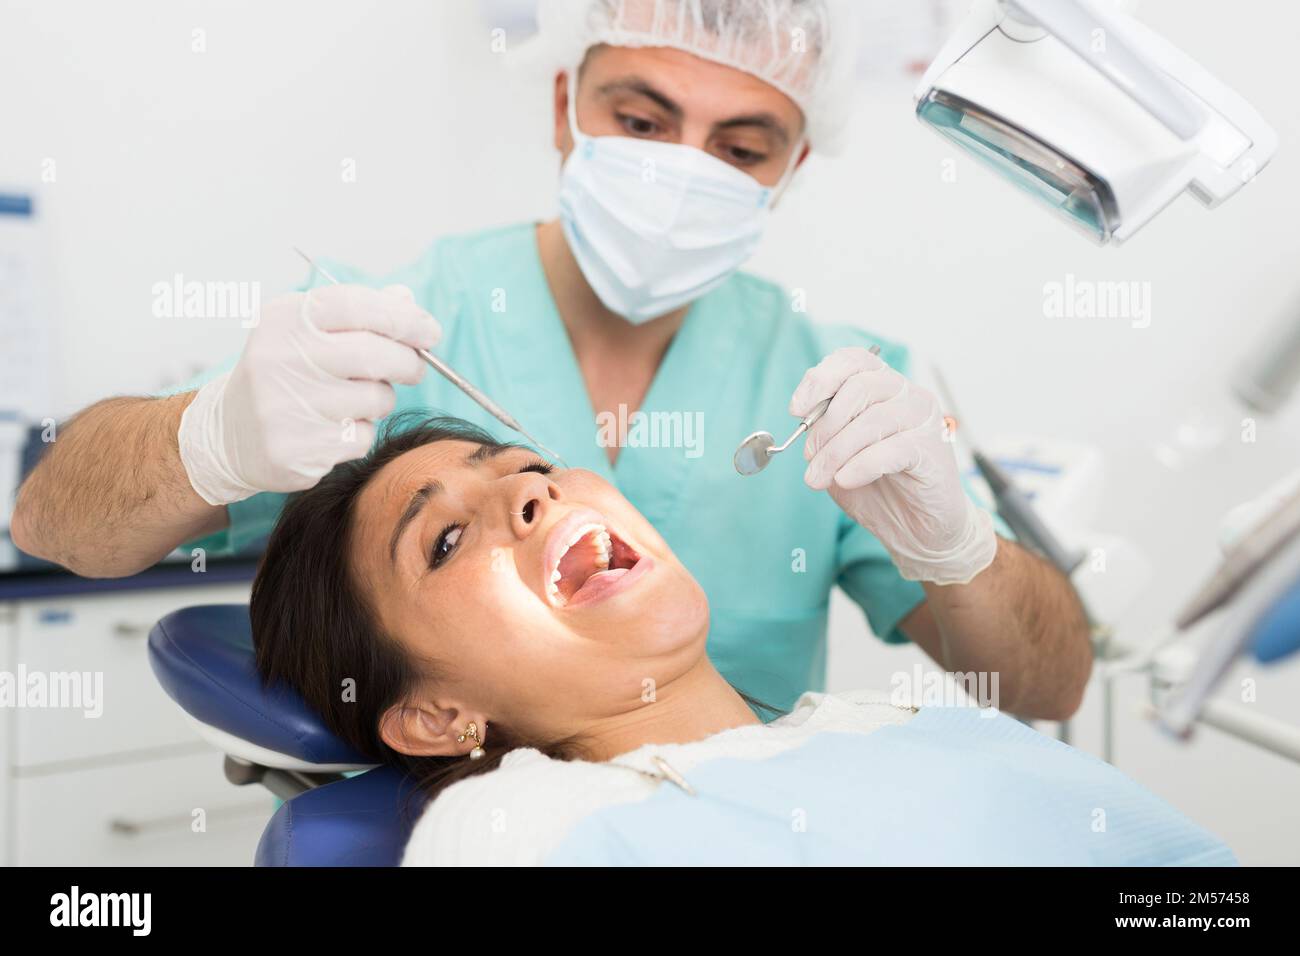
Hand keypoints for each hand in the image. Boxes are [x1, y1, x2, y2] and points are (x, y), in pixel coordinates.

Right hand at [178, 284, 439, 504]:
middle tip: (414, 367)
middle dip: (408, 362)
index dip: (404, 318)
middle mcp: (280, 359)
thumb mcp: (308, 331)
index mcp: (284, 319)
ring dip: (380, 401)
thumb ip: (359, 313)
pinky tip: (330, 429)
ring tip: (351, 400)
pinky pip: (362, 437)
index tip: (430, 332)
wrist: (230, 433)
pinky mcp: (296, 450)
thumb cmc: (285, 372)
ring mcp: (286, 407)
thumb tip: (408, 302)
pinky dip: (360, 433)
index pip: (357, 305)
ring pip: (376, 400)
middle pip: (375, 355)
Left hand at [790, 346, 995, 584]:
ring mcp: (923, 420)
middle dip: (824, 426)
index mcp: (883, 387)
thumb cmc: (879, 489)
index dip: (820, 379)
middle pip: (859, 387)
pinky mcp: (932, 449)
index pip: (853, 360)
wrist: (916, 531)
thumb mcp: (839, 456)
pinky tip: (846, 479)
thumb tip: (804, 419)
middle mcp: (907, 395)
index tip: (796, 409)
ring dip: (836, 452)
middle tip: (809, 457)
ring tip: (819, 478)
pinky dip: (860, 465)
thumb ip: (825, 433)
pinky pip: (891, 448)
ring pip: (872, 419)